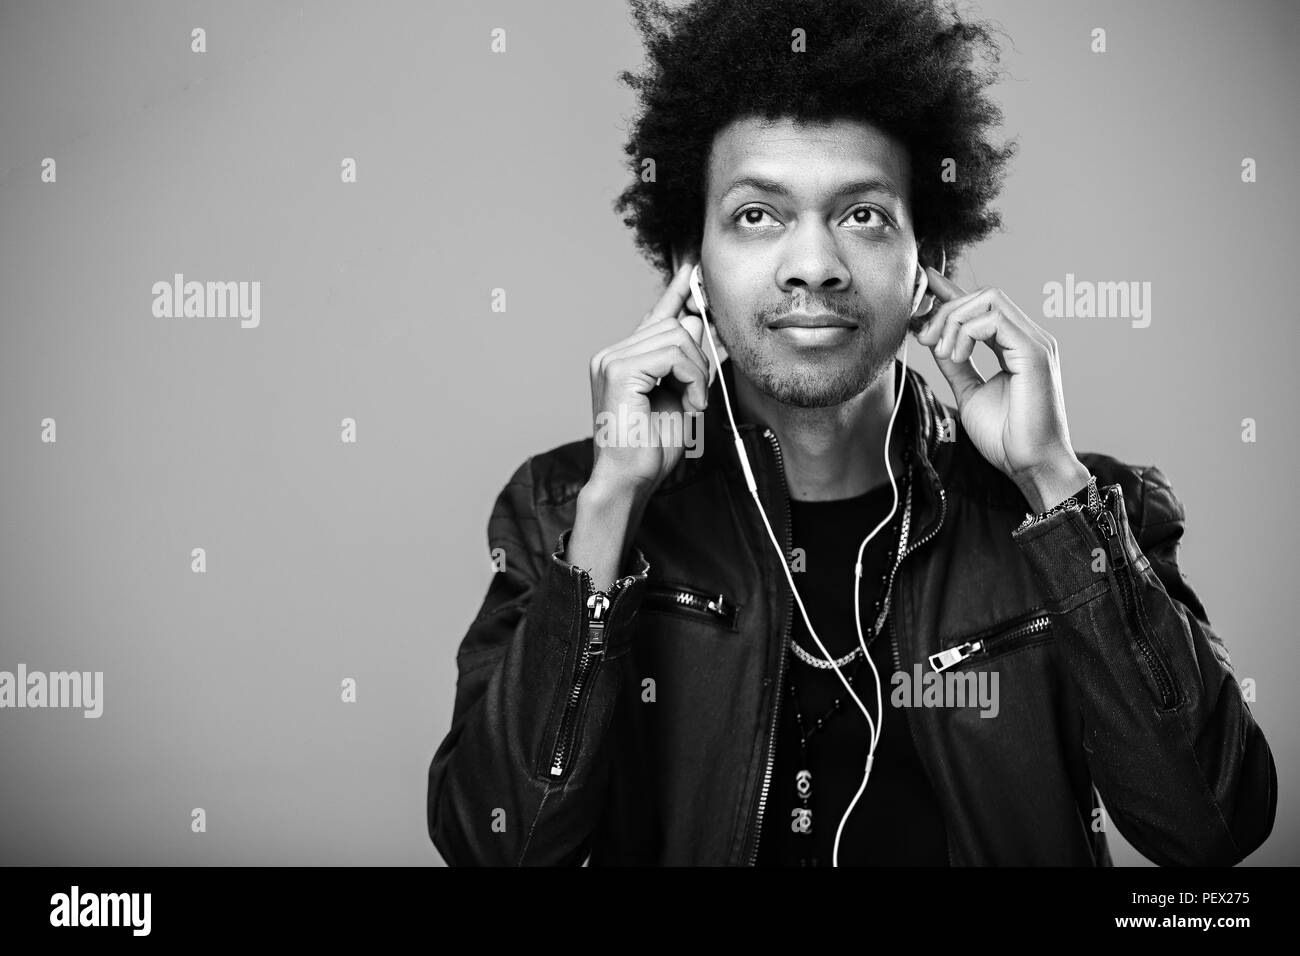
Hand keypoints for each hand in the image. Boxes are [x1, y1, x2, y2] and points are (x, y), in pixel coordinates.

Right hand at [586, 261, 715, 497]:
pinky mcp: (618, 370)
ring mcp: (611, 359)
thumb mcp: (681, 396)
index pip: (655, 314)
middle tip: (699, 394)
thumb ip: (687, 361)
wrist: (629, 480)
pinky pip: (672, 354)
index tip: (691, 264)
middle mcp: (611, 354)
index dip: (676, 289)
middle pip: (673, 324)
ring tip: (692, 403)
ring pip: (676, 337)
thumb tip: (696, 322)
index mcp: (623, 359)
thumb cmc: (650, 448)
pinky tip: (690, 403)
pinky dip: (691, 378)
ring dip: (696, 372)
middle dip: (698, 357)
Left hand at [915, 268, 1089, 511]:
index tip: (924, 284)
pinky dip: (967, 332)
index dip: (952, 291)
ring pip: (989, 299)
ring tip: (943, 353)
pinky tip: (957, 357)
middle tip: (924, 339)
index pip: (984, 305)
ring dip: (954, 320)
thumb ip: (955, 364)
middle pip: (983, 296)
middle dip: (945, 311)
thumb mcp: (969, 392)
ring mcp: (1035, 343)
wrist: (1030, 465)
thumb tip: (934, 342)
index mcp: (1016, 346)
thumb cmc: (1006, 437)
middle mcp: (1029, 338)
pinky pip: (995, 319)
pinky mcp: (1035, 353)